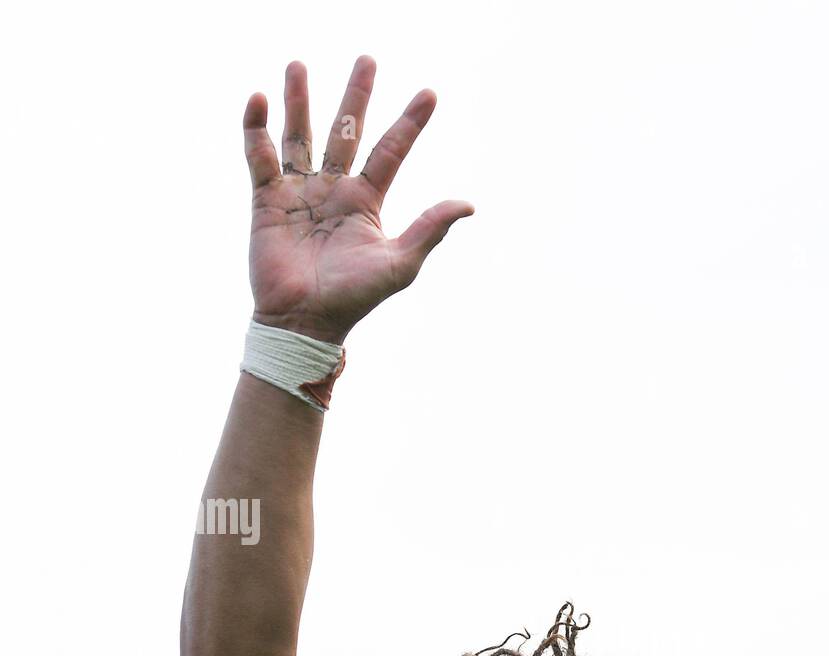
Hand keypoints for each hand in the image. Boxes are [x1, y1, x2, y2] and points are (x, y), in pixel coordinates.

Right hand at [243, 55, 473, 343]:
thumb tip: (469, 204)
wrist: (305, 321)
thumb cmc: (354, 298)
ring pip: (300, 135)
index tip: (431, 93)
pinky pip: (260, 156)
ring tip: (298, 64)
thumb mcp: (400, 263)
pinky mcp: (266, 200)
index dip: (410, 123)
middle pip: (346, 132)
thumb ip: (430, 229)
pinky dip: (256, 128)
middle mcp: (334, 190)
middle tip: (368, 59)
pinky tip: (259, 98)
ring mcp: (299, 192)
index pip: (391, 152)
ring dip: (299, 100)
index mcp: (366, 202)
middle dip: (356, 96)